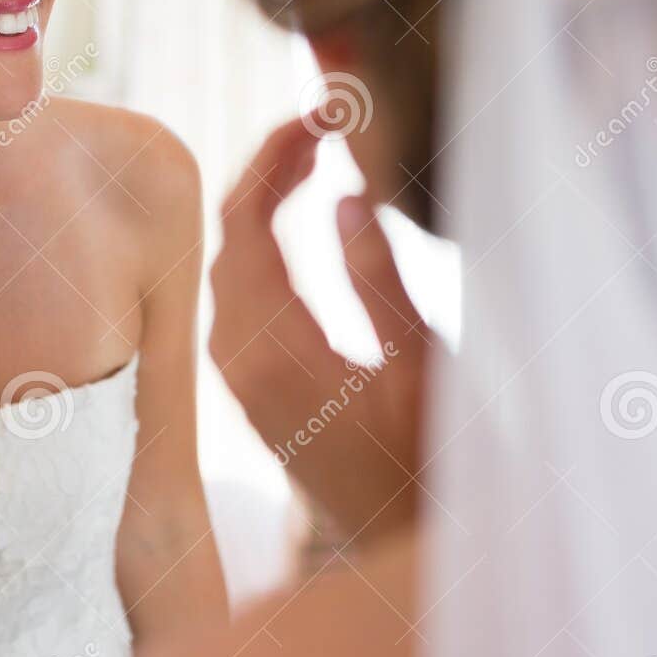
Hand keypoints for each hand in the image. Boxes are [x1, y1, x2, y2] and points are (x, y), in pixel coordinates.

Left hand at [208, 117, 429, 541]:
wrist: (400, 541)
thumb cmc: (429, 458)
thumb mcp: (421, 361)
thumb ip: (377, 276)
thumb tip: (343, 194)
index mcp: (275, 350)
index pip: (246, 224)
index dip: (275, 158)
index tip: (319, 115)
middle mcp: (238, 361)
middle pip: (227, 236)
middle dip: (268, 168)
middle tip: (322, 121)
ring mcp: (236, 376)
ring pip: (227, 264)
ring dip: (262, 203)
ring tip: (314, 152)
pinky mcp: (248, 385)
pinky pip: (235, 295)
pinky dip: (260, 243)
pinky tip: (296, 216)